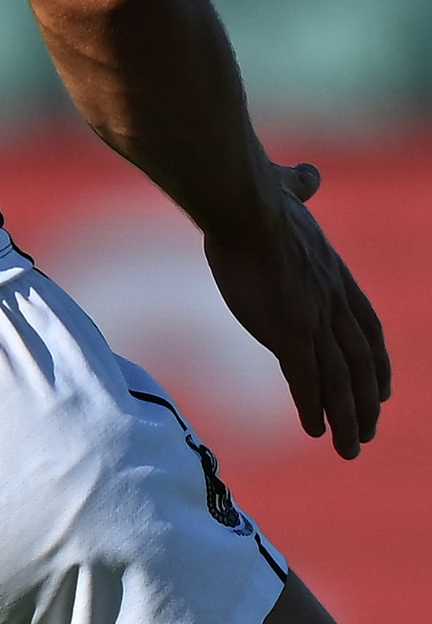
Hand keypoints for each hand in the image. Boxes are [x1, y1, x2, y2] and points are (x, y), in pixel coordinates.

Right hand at [204, 161, 390, 458]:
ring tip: (350, 448)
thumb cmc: (255, 193)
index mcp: (333, 273)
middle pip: (360, 362)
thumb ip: (300, 187)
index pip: (367, 327)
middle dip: (367, 401)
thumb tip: (309, 175)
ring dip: (348, 418)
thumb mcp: (287, 190)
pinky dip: (313, 407)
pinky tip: (315, 430)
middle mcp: (333, 301)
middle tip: (369, 431)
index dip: (377, 361)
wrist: (241, 200)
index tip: (382, 387)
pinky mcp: (288, 330)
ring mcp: (314, 317)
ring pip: (339, 380)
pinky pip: (306, 379)